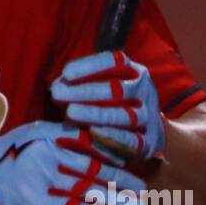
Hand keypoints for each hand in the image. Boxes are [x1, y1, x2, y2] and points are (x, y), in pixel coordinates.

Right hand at [0, 121, 149, 204]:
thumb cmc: (3, 157)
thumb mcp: (30, 135)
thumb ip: (59, 136)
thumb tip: (92, 138)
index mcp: (48, 137)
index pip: (90, 145)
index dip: (116, 155)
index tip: (136, 161)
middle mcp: (48, 157)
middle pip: (94, 170)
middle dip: (122, 181)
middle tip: (145, 190)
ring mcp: (42, 182)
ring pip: (88, 193)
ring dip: (115, 202)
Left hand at [50, 50, 166, 172]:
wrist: (146, 132)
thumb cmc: (110, 103)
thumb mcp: (98, 87)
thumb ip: (77, 85)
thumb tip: (57, 88)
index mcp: (132, 71)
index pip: (114, 62)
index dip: (90, 66)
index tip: (66, 72)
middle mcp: (143, 91)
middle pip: (118, 89)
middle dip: (87, 91)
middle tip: (57, 94)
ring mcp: (147, 116)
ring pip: (127, 115)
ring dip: (97, 114)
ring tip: (71, 113)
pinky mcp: (148, 142)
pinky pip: (133, 141)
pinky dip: (112, 137)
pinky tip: (92, 133)